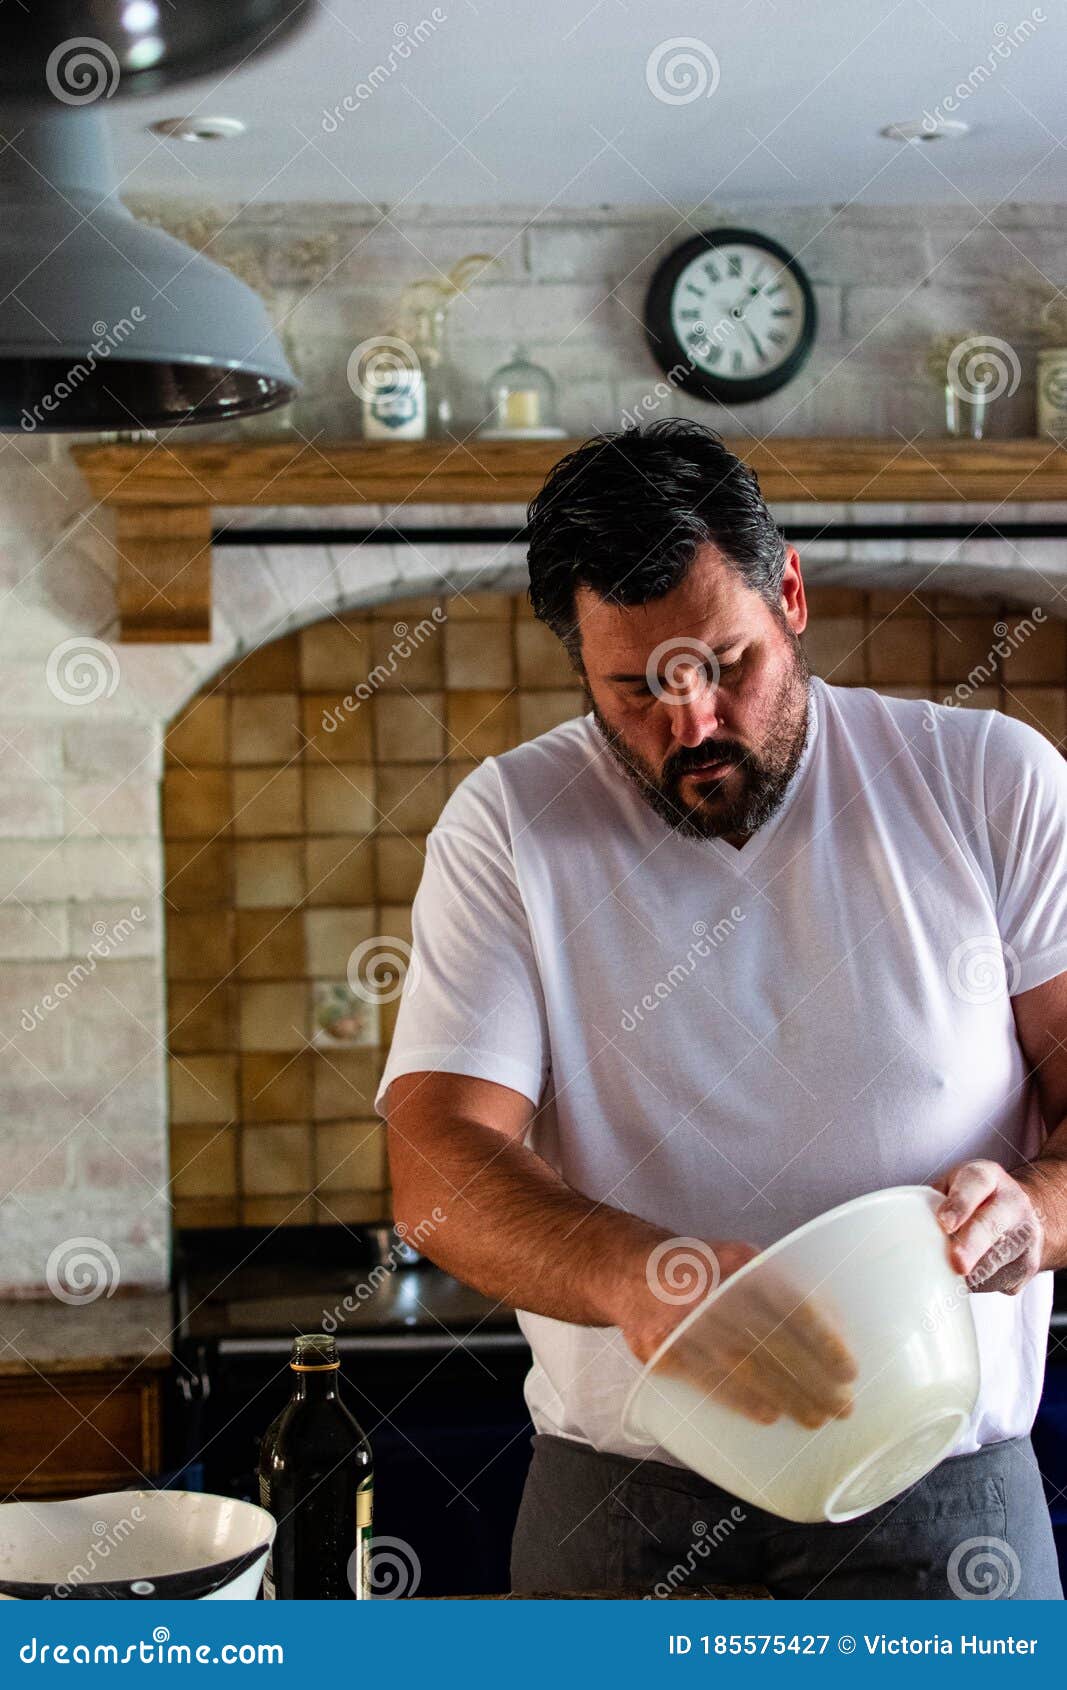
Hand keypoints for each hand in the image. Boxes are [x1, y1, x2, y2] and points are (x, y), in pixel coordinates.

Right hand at [622, 1237, 857, 1430]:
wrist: (629, 1271)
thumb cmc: (700, 1271)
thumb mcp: (736, 1259)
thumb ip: (775, 1285)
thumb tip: (834, 1323)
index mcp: (738, 1262)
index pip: (790, 1303)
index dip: (822, 1340)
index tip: (849, 1370)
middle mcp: (711, 1288)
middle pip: (771, 1342)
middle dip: (811, 1379)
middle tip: (841, 1407)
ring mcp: (682, 1320)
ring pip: (743, 1365)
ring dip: (784, 1396)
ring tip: (814, 1418)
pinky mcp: (661, 1348)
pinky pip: (707, 1380)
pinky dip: (741, 1400)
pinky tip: (768, 1415)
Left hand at [933, 1159, 1045, 1294]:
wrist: (1022, 1213)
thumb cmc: (973, 1199)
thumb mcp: (953, 1186)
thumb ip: (932, 1201)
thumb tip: (899, 1229)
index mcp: (988, 1177)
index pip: (976, 1183)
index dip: (960, 1203)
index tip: (944, 1222)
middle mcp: (1013, 1203)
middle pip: (991, 1225)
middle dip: (972, 1246)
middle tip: (957, 1264)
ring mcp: (1027, 1236)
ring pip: (994, 1262)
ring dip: (968, 1272)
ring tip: (954, 1265)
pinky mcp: (1030, 1265)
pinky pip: (998, 1282)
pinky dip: (979, 1283)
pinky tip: (975, 1271)